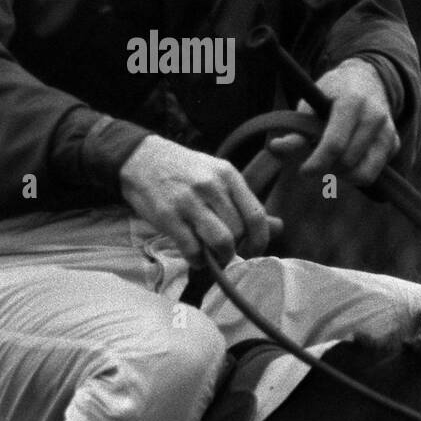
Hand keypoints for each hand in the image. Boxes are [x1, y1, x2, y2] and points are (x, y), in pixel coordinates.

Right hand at [119, 135, 282, 266]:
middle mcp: (211, 187)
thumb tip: (279, 227)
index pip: (256, 215)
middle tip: (228, 252)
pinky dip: (198, 261)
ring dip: (221, 258)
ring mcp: (188, 202)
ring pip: (220, 242)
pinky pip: (193, 250)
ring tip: (214, 257)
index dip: (260, 240)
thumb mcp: (218, 177)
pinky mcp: (168, 217)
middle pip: (239, 232)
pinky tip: (196, 257)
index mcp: (228, 175)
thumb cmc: (185, 170)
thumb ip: (245, 203)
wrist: (142, 159)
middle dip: (237, 249)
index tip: (254, 249)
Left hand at [266, 57, 399, 185]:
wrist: (366, 79)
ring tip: (331, 161)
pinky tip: (347, 156)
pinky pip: (374, 172)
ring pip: (364, 174)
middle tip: (316, 160)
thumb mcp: (311, 103)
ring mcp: (389, 130)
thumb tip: (275, 148)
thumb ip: (296, 128)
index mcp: (352, 101)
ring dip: (343, 174)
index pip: (335, 144)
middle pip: (348, 162)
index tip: (303, 171)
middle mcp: (376, 116)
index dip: (316, 163)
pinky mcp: (394, 143)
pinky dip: (357, 171)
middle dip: (328, 168)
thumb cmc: (332, 93)